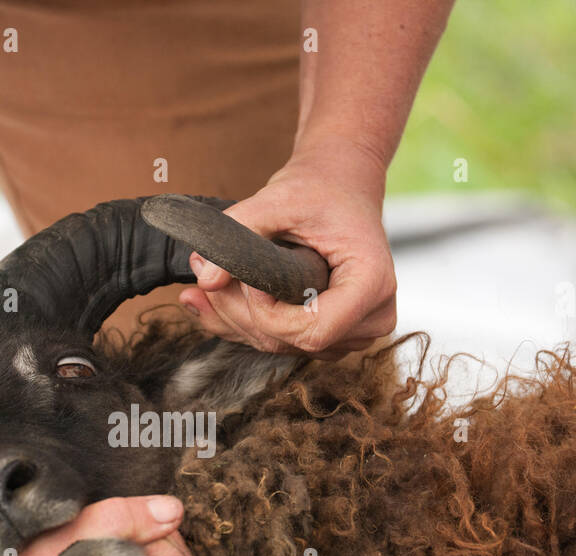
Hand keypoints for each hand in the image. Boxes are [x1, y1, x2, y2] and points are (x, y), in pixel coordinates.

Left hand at [179, 140, 396, 358]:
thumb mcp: (279, 199)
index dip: (268, 315)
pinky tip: (214, 300)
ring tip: (203, 285)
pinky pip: (284, 344)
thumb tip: (205, 279)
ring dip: (237, 319)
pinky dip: (246, 323)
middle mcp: (373, 317)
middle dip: (240, 313)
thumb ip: (240, 231)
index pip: (312, 331)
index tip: (246, 280)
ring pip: (282, 347)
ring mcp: (356, 333)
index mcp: (372, 284)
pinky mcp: (336, 337)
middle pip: (293, 342)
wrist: (341, 188)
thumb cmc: (320, 190)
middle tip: (202, 275)